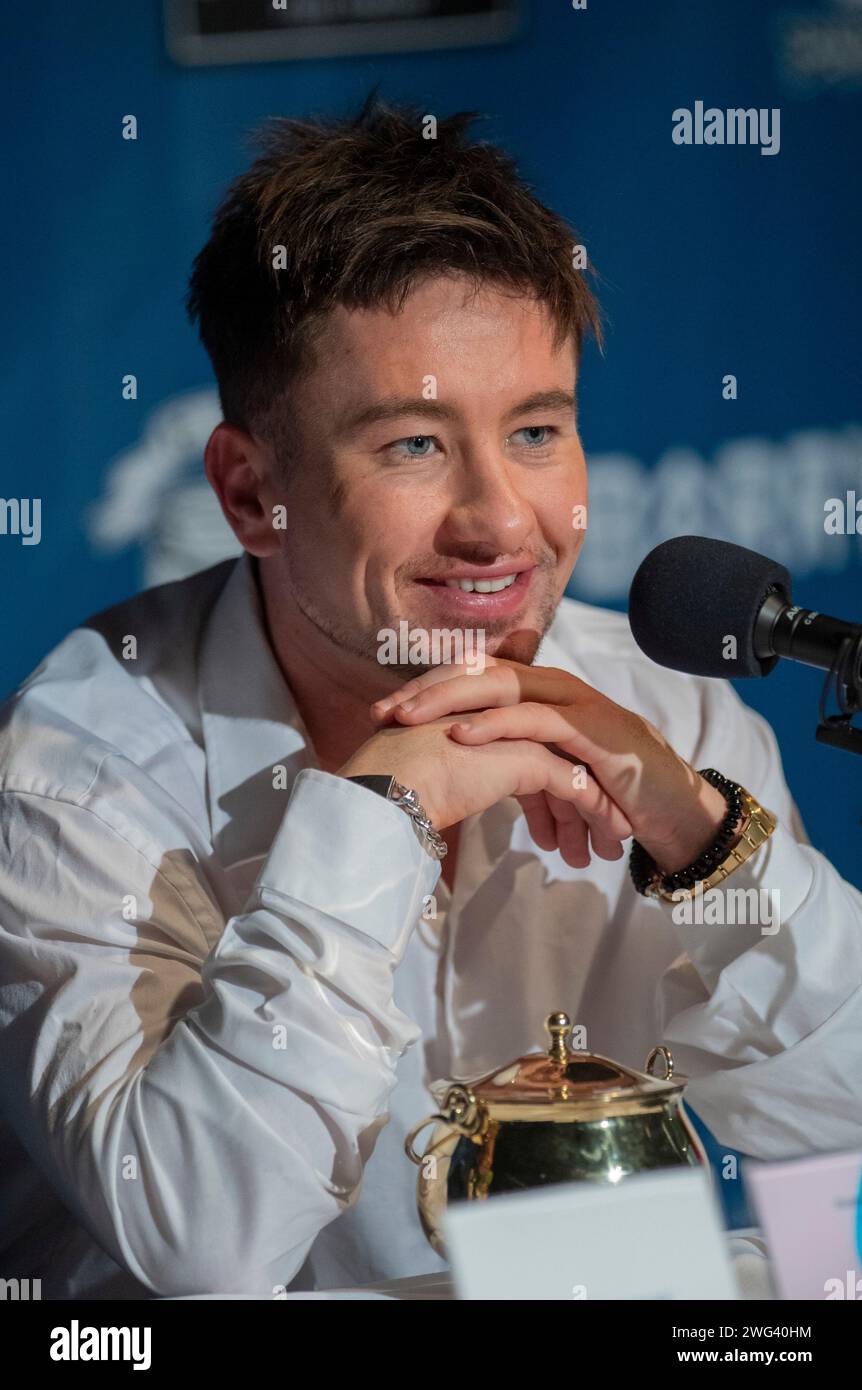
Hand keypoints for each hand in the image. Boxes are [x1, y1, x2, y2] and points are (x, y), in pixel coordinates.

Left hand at [370, 658, 730, 873]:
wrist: (675, 813)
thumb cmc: (610, 796)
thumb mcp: (549, 778)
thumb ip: (511, 768)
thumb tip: (458, 787)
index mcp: (540, 696)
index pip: (473, 681)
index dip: (426, 692)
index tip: (380, 715)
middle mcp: (555, 689)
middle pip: (478, 675)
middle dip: (425, 692)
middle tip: (380, 714)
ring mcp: (576, 703)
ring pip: (501, 688)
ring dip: (447, 701)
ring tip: (405, 720)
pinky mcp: (594, 728)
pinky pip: (536, 719)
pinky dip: (494, 724)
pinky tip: (459, 735)